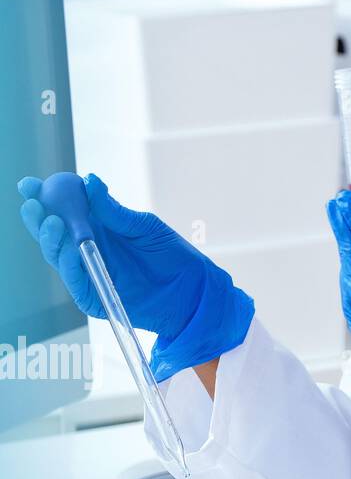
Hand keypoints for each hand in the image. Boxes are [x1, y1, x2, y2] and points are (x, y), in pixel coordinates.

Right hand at [17, 173, 253, 380]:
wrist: (193, 290)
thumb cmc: (172, 256)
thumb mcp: (144, 227)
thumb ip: (115, 211)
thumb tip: (90, 181)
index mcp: (97, 229)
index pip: (62, 212)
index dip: (44, 199)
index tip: (29, 185)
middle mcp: (86, 250)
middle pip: (52, 233)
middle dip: (38, 217)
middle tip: (32, 201)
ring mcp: (87, 273)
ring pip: (58, 256)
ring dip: (51, 239)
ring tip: (51, 220)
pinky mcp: (92, 297)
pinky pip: (75, 280)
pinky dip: (70, 264)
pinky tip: (69, 248)